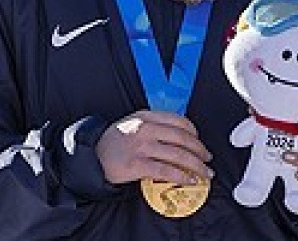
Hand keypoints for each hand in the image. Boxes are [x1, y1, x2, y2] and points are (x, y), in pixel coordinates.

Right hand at [96, 110, 213, 185]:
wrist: (90, 157)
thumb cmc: (114, 142)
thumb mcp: (133, 123)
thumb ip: (155, 125)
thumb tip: (182, 137)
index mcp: (146, 116)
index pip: (178, 120)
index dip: (194, 132)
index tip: (199, 141)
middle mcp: (145, 129)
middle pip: (183, 138)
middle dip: (200, 150)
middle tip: (207, 159)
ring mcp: (141, 146)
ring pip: (178, 155)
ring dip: (196, 166)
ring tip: (204, 173)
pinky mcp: (136, 165)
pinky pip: (166, 170)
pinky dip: (181, 176)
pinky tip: (188, 180)